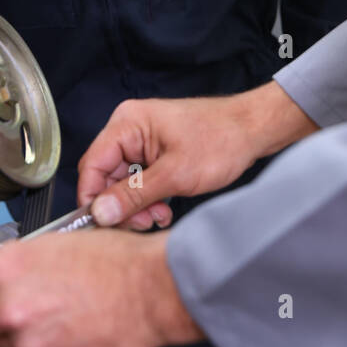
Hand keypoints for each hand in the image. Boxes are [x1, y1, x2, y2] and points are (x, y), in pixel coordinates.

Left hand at [0, 228, 203, 346]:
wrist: (151, 291)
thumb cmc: (115, 261)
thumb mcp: (56, 242)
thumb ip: (19, 262)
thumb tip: (0, 274)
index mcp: (6, 268)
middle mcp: (9, 308)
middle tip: (1, 310)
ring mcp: (28, 343)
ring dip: (12, 338)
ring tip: (44, 321)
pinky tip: (65, 334)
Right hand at [77, 82, 317, 227]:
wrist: (254, 130)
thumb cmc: (222, 140)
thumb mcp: (175, 175)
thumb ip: (134, 195)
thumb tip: (101, 213)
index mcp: (127, 123)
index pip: (92, 164)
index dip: (92, 197)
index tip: (100, 224)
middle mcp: (130, 128)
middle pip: (105, 175)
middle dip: (122, 205)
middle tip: (142, 223)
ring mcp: (142, 140)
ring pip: (122, 182)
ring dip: (137, 205)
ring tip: (158, 216)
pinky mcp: (155, 152)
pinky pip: (138, 180)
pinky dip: (147, 198)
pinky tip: (163, 209)